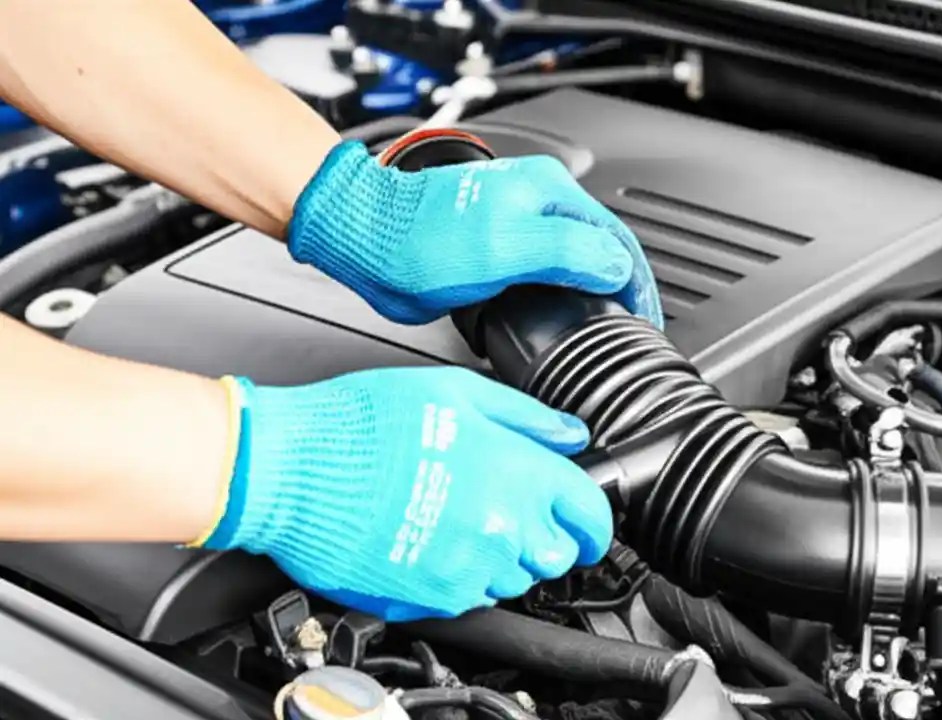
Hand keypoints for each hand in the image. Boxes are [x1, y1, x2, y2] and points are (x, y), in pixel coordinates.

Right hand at [198, 367, 613, 621]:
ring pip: (514, 579)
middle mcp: (500, 529)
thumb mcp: (455, 392)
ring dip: (500, 555)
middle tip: (507, 506)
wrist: (291, 472)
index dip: (593, 518)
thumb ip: (525, 417)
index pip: (591, 517)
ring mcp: (466, 570)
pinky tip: (429, 538)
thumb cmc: (362, 424)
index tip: (584, 518)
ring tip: (457, 516)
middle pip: (557, 554)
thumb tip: (568, 435)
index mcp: (516, 474)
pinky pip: (469, 598)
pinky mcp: (430, 598)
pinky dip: (461, 575)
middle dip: (543, 534)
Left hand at [287, 140, 662, 327]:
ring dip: (597, 286)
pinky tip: (564, 310)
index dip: (639, 282)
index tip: (647, 317)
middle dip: (625, 284)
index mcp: (548, 191)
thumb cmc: (420, 242)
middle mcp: (537, 199)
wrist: (365, 239)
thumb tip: (616, 267)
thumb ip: (571, 253)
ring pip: (575, 255)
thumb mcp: (508, 249)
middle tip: (636, 323)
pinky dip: (565, 288)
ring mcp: (515, 219)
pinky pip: (545, 265)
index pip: (617, 237)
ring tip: (610, 320)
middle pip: (602, 244)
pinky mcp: (495, 242)